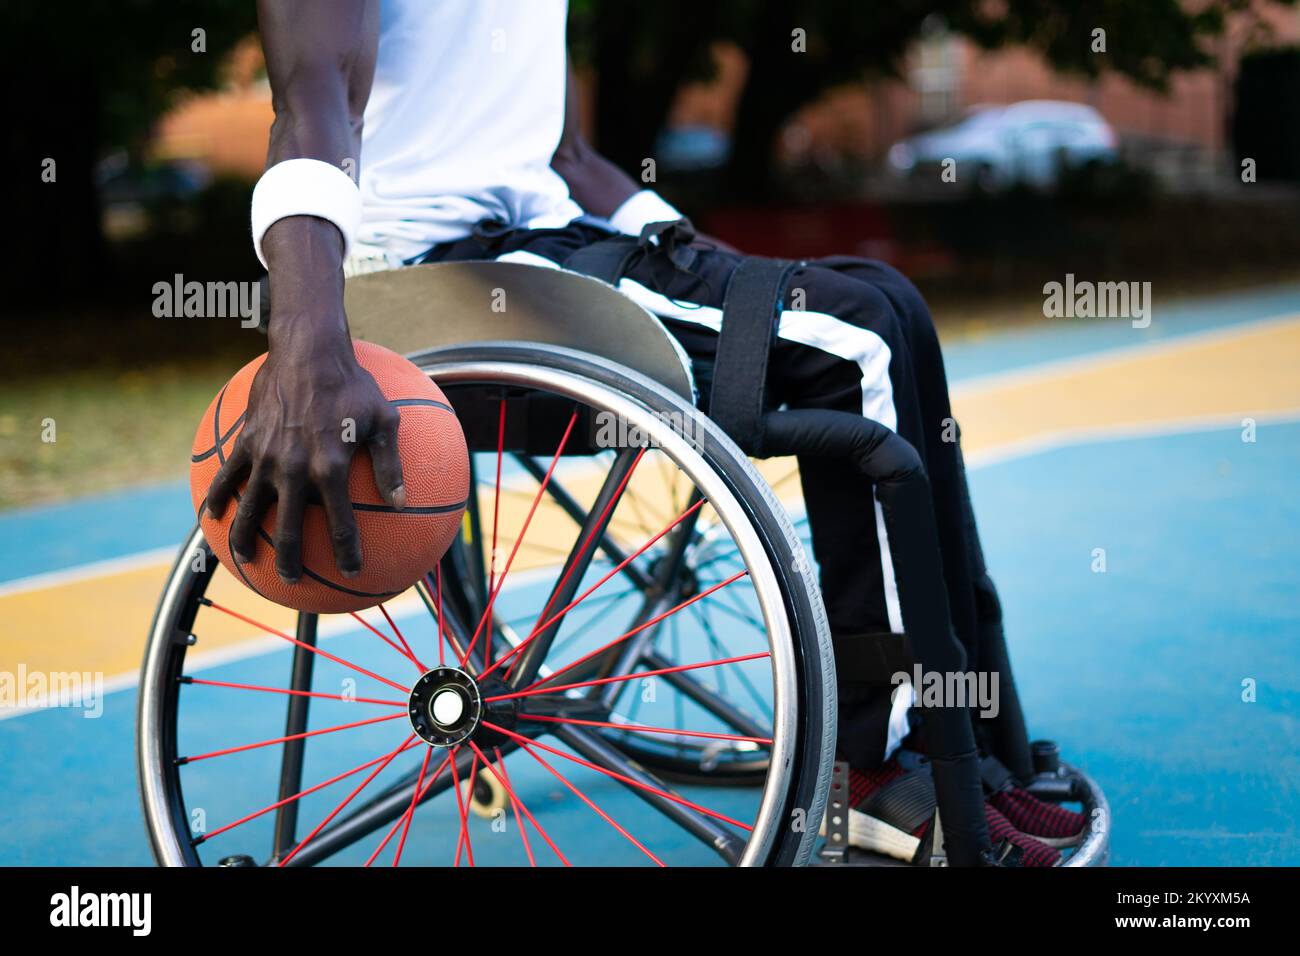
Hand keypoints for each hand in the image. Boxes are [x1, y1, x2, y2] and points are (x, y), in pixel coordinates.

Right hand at [205, 331, 404, 582]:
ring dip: (247, 538)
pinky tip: (214, 514)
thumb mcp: (385, 420)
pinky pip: (228, 476)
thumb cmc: (353, 384)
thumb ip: (391, 465)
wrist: (308, 351)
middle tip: (293, 580)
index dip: (347, 552)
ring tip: (246, 559)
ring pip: (251, 509)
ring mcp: (266, 457)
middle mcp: (295, 469)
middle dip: (292, 560)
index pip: (342, 523)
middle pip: (290, 529)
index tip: (352, 572)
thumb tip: (402, 503)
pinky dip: (219, 497)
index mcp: (332, 468)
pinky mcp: (246, 442)